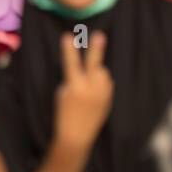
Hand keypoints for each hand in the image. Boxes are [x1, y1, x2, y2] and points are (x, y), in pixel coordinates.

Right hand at [54, 32, 111, 153]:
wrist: (76, 136)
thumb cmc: (63, 114)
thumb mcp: (62, 94)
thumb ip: (72, 80)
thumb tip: (83, 70)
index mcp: (75, 87)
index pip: (71, 63)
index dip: (69, 49)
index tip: (67, 36)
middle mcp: (91, 89)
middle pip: (94, 64)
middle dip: (96, 49)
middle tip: (100, 35)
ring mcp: (102, 94)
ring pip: (102, 73)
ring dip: (96, 70)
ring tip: (87, 78)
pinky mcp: (109, 99)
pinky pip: (106, 83)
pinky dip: (100, 81)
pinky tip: (93, 88)